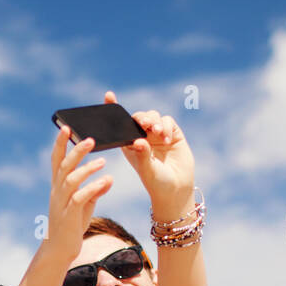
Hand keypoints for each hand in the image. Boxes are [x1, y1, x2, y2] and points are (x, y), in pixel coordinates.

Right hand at [47, 126, 113, 255]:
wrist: (60, 249)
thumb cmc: (71, 225)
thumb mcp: (85, 205)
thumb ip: (94, 191)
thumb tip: (108, 179)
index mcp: (58, 186)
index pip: (57, 160)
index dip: (60, 143)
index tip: (66, 127)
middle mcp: (57, 192)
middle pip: (64, 165)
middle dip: (76, 151)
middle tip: (91, 139)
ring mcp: (61, 203)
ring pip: (71, 179)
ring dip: (87, 168)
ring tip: (103, 161)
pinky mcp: (69, 215)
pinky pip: (80, 198)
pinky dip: (94, 188)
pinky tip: (107, 181)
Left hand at [101, 89, 194, 219]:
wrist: (176, 190)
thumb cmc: (156, 183)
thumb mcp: (146, 170)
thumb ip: (143, 155)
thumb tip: (139, 141)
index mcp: (129, 144)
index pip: (120, 124)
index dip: (114, 108)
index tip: (109, 95)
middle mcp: (143, 136)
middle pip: (139, 117)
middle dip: (141, 118)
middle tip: (144, 124)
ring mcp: (157, 134)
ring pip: (154, 116)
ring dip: (154, 121)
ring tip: (156, 133)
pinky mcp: (172, 133)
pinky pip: (167, 121)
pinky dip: (166, 126)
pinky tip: (166, 139)